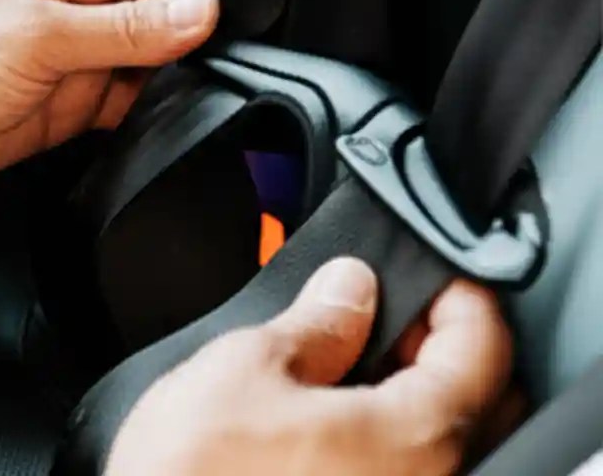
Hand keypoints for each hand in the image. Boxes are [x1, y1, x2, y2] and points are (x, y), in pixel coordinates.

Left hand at [0, 0, 218, 190]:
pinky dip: (154, 112)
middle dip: (204, 12)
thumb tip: (200, 10)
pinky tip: (169, 118)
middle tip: (233, 37)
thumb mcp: (36, 37)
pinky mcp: (66, 107)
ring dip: (180, 68)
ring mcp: (72, 58)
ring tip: (199, 82)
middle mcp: (74, 5)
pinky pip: (130, 103)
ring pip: (153, 55)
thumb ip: (124, 30)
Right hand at [106, 258, 519, 475]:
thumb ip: (315, 323)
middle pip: (477, 402)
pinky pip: (400, 473)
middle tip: (384, 313)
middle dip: (440, 347)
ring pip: (438, 445)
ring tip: (343, 364)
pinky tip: (326, 420)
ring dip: (407, 396)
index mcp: (417, 439)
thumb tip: (349, 288)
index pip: (484, 346)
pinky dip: (381, 440)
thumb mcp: (246, 368)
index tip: (424, 273)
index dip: (458, 293)